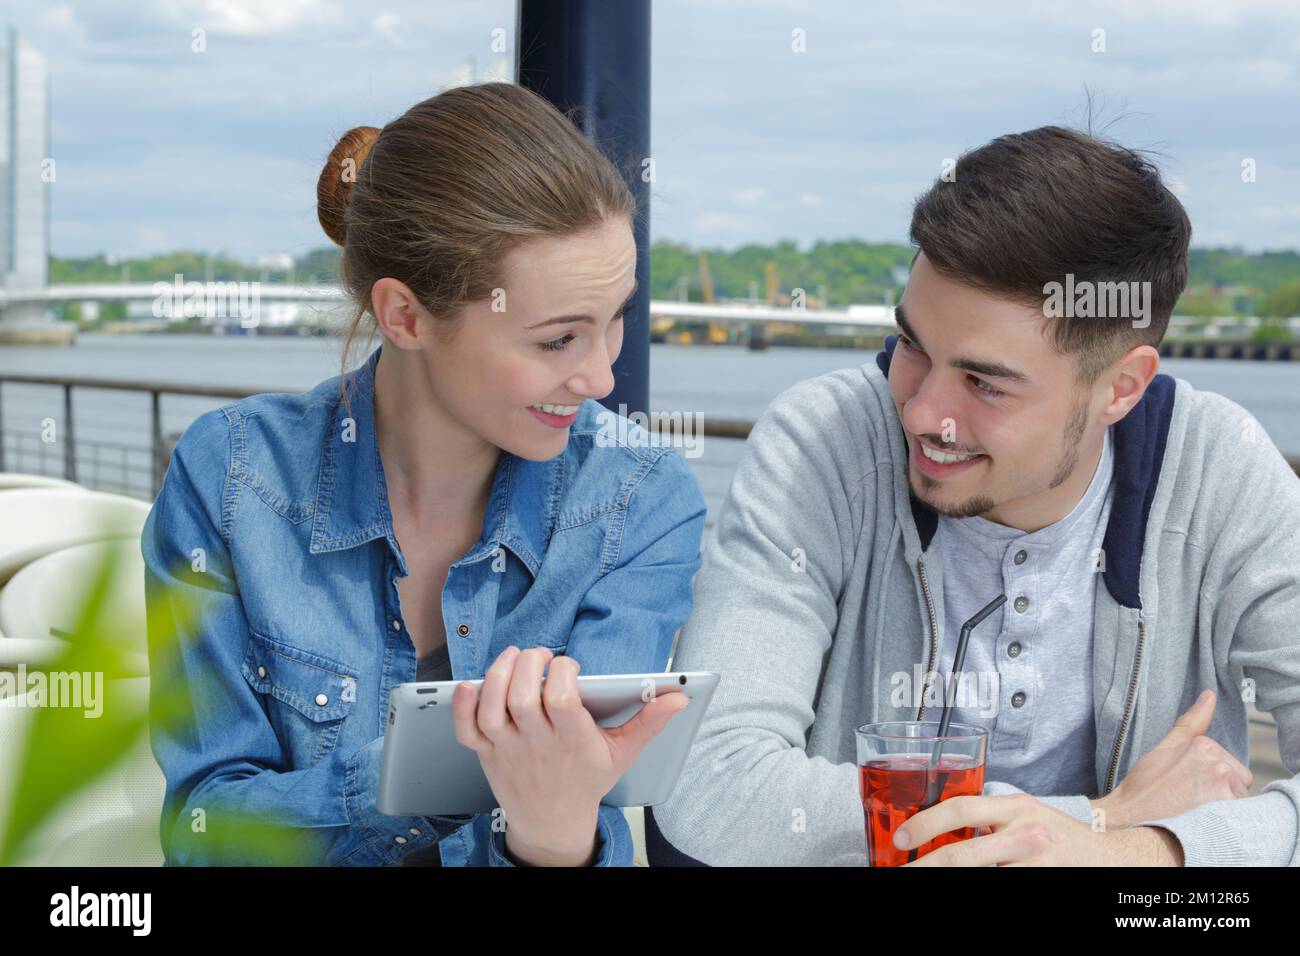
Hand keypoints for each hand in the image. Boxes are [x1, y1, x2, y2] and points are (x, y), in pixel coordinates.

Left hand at [452, 645, 687, 865]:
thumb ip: (650, 723)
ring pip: (492, 708)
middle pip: (522, 697)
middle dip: (529, 665)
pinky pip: (466, 729)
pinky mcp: (486, 752)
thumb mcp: (622, 753)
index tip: (569, 667)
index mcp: (572, 741)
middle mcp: (537, 743)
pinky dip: (463, 705)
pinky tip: (470, 684)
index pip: (560, 699)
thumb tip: (678, 699)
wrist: (552, 822)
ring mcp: (508, 748)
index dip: (560, 672)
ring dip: (497, 675)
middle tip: (540, 656)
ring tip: (512, 658)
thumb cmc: (586, 780)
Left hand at [897, 794, 1182, 865]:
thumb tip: (935, 829)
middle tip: (901, 872)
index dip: (923, 824)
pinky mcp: (1043, 886)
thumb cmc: (1060, 836)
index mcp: (1016, 807)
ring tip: (925, 878)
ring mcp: (1036, 865)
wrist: (1112, 859)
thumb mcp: (1024, 813)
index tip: (900, 838)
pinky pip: (1000, 891)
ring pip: (977, 879)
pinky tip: (960, 888)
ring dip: (946, 881)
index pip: (959, 809)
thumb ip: (987, 817)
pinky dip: (976, 890)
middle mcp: (1026, 834)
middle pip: (961, 855)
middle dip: (923, 867)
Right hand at [1090, 689, 1250, 828]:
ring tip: (1195, 812)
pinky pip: (1239, 816)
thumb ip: (1191, 724)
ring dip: (1224, 807)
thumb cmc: (1144, 787)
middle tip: (1191, 800)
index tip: (1187, 786)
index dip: (1210, 780)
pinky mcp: (1225, 806)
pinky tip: (1202, 821)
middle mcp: (1215, 761)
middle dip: (1222, 792)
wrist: (1130, 817)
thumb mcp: (1164, 749)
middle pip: (1239, 782)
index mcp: (1202, 745)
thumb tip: (1210, 694)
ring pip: (1240, 800)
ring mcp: (1221, 784)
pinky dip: (1224, 821)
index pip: (1228, 765)